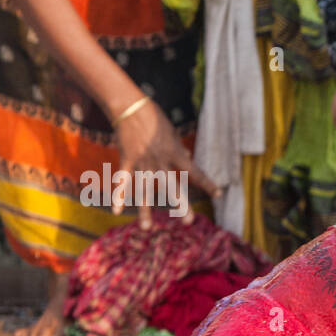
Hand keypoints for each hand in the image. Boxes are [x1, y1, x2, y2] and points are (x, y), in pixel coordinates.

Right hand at [112, 98, 218, 227]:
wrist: (130, 107)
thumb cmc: (154, 117)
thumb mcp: (172, 132)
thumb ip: (179, 147)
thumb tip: (187, 156)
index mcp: (175, 153)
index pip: (195, 171)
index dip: (207, 183)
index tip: (218, 193)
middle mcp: (160, 161)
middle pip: (171, 187)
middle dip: (180, 204)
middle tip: (188, 221)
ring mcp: (142, 162)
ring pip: (144, 191)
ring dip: (145, 210)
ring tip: (147, 228)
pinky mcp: (127, 160)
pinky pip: (123, 181)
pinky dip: (119, 195)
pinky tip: (117, 210)